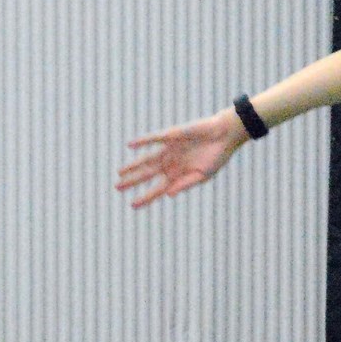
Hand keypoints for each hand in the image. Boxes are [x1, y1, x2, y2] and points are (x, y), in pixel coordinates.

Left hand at [116, 110, 247, 208]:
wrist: (224, 136)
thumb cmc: (216, 157)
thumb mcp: (203, 175)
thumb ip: (185, 184)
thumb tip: (168, 194)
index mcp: (178, 175)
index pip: (157, 189)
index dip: (145, 197)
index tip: (132, 205)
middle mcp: (170, 163)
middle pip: (147, 175)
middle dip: (133, 182)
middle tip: (117, 188)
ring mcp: (169, 150)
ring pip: (146, 160)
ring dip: (133, 166)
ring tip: (120, 172)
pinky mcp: (171, 136)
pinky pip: (154, 139)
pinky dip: (143, 142)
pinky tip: (131, 145)